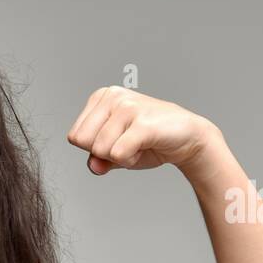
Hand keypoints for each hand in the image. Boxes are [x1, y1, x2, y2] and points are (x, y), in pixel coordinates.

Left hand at [67, 86, 217, 175]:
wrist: (188, 137)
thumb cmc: (148, 141)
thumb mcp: (115, 152)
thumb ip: (97, 159)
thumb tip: (94, 166)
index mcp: (101, 97)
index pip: (75, 137)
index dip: (95, 148)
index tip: (118, 140)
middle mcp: (112, 97)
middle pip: (83, 142)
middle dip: (104, 153)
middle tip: (128, 143)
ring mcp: (127, 107)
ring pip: (100, 150)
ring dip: (120, 157)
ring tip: (138, 144)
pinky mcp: (142, 123)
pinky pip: (117, 154)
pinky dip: (130, 160)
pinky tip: (144, 147)